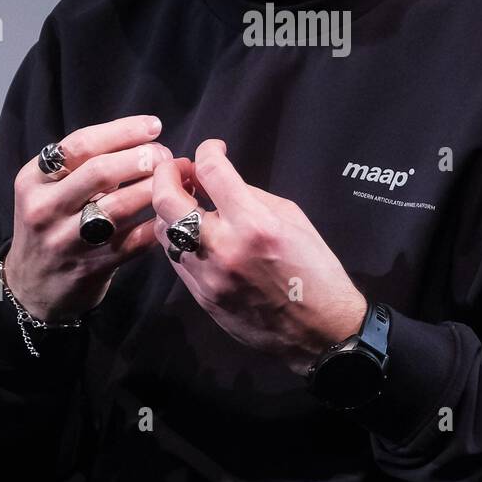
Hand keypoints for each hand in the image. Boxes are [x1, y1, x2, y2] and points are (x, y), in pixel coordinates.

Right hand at [4, 114, 175, 321]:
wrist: (32, 286)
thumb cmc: (52, 224)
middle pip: (100, 172)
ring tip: (173, 180)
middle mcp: (45, 208)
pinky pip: (136, 239)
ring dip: (154, 188)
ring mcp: (68, 241)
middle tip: (164, 155)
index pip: (80, 144)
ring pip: (119, 206)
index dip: (123, 131)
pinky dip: (158, 222)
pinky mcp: (94, 267)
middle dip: (141, 158)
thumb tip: (142, 136)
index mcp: (33, 180)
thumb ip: (81, 164)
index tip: (154, 126)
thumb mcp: (49, 189)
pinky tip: (171, 212)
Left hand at [150, 139, 366, 374]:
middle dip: (167, 173)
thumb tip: (219, 182)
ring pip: (163, 230)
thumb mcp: (293, 219)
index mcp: (254, 224)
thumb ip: (252, 197)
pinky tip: (193, 232)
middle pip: (166, 199)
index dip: (208, 150)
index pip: (211, 172)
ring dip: (169, 208)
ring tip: (186, 202)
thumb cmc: (315, 269)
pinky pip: (175, 258)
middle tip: (182, 169)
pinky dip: (178, 237)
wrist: (319, 331)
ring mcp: (207, 275)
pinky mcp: (201, 296)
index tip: (214, 149)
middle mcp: (223, 248)